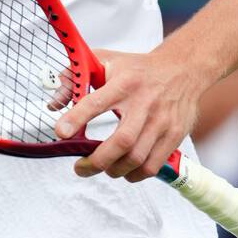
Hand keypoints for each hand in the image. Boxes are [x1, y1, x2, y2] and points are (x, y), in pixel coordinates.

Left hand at [54, 46, 204, 182]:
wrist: (183, 69)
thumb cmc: (139, 69)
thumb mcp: (106, 61)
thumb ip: (77, 77)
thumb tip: (54, 103)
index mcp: (124, 83)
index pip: (96, 102)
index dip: (77, 118)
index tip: (60, 133)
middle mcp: (144, 103)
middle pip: (121, 141)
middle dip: (97, 161)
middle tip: (80, 167)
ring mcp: (162, 121)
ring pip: (136, 158)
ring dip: (114, 170)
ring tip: (103, 168)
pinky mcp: (174, 135)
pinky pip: (152, 166)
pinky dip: (134, 175)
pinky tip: (124, 170)